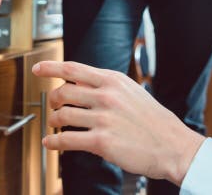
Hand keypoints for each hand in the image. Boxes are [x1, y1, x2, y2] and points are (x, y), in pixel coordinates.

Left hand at [32, 61, 204, 185]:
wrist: (173, 145)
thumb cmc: (154, 120)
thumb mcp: (131, 92)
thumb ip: (107, 86)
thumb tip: (81, 84)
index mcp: (113, 80)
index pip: (74, 69)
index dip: (51, 67)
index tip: (38, 68)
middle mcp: (106, 96)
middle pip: (63, 91)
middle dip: (53, 100)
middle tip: (53, 105)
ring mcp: (103, 119)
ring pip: (63, 116)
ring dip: (54, 121)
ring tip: (55, 124)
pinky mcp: (101, 142)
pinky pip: (67, 140)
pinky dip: (54, 142)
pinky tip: (51, 143)